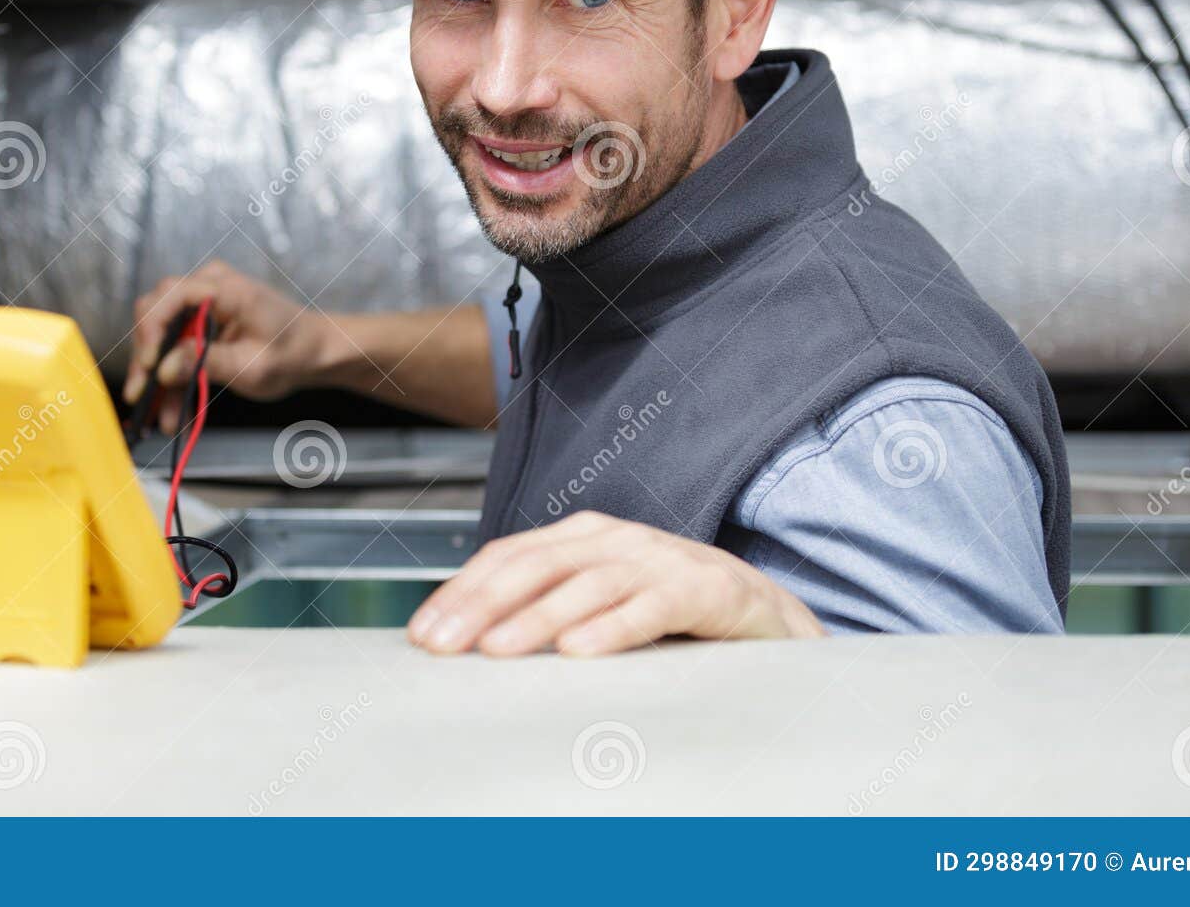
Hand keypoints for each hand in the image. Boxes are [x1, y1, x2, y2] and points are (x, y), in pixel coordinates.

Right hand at [125, 261, 328, 432]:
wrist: (314, 351)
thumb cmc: (293, 352)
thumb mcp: (253, 366)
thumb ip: (208, 362)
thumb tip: (164, 369)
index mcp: (228, 288)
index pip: (172, 295)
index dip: (152, 329)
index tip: (150, 365)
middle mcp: (210, 287)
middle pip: (157, 313)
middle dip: (146, 358)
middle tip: (140, 395)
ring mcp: (203, 303)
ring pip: (161, 335)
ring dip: (157, 376)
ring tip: (157, 417)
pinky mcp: (200, 323)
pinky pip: (176, 347)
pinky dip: (173, 379)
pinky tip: (170, 413)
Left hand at [407, 511, 824, 655]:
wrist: (765, 613)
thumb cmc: (671, 612)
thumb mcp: (599, 606)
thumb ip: (546, 615)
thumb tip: (471, 647)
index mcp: (582, 538)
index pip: (508, 557)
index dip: (461, 592)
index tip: (423, 634)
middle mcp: (614, 540)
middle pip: (534, 566)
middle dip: (481, 605)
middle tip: (442, 645)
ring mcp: (659, 560)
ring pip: (585, 586)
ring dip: (536, 620)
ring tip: (496, 651)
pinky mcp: (703, 589)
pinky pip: (650, 608)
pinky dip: (612, 628)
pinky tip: (579, 652)